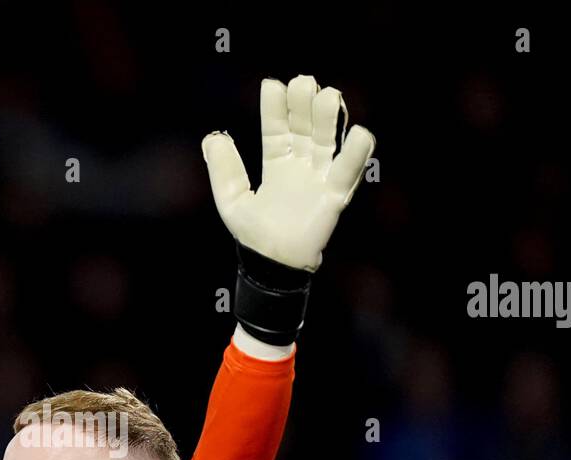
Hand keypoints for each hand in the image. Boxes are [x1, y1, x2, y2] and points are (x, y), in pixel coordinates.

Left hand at [203, 75, 374, 272]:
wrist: (272, 266)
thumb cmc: (253, 235)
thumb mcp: (231, 200)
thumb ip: (224, 169)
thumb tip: (212, 137)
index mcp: (277, 164)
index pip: (277, 128)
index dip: (275, 107)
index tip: (272, 85)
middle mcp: (300, 166)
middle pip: (306, 126)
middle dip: (305, 103)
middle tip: (304, 82)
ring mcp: (319, 178)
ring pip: (327, 141)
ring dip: (329, 118)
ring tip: (328, 96)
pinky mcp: (334, 197)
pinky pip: (348, 172)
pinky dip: (356, 153)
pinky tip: (358, 133)